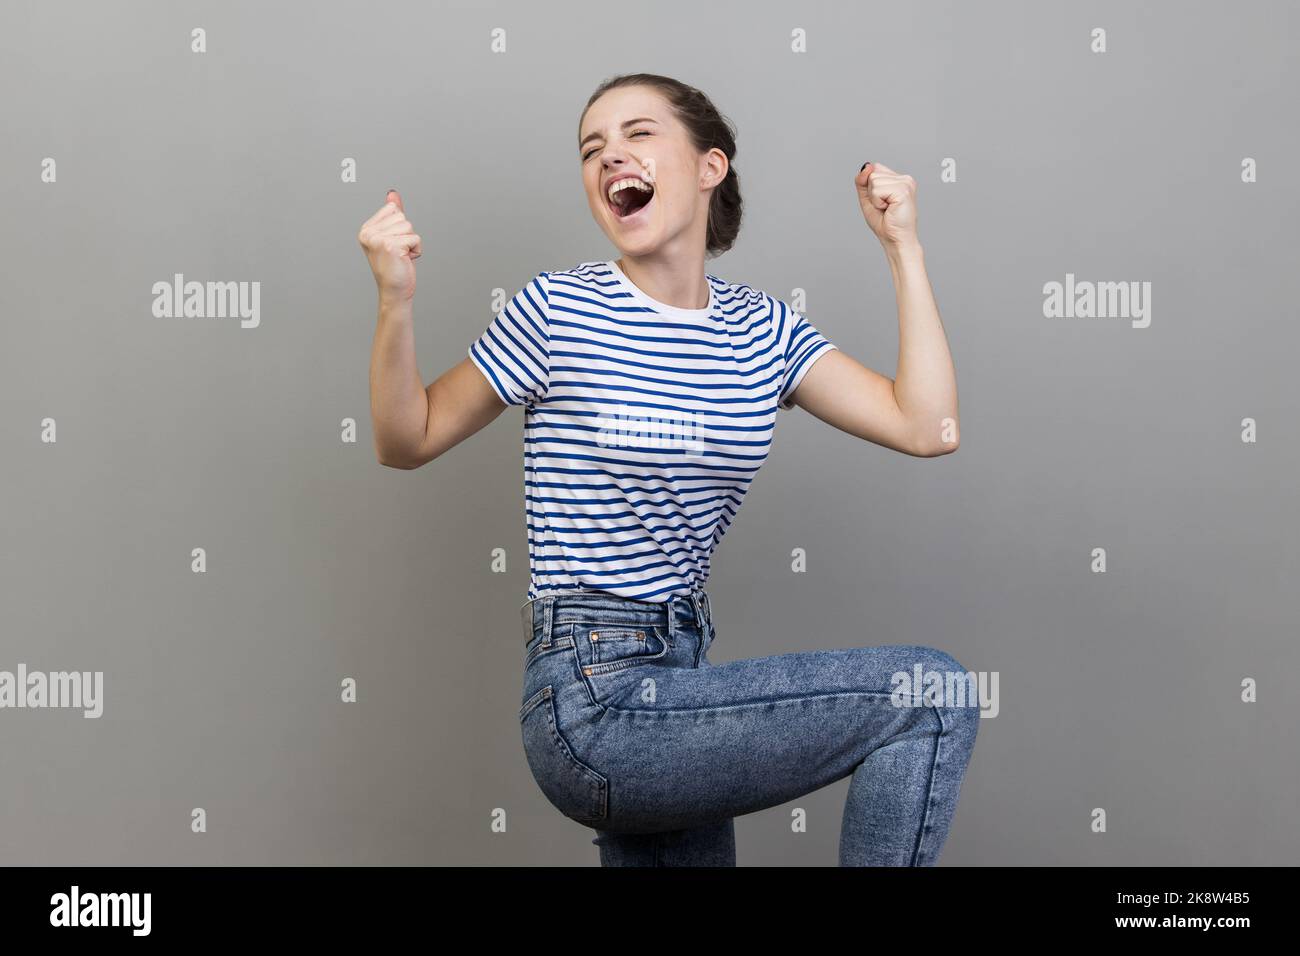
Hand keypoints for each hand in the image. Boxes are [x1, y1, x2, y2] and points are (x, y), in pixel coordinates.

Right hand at [357, 189, 422, 303]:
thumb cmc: (394, 266)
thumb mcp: (392, 236)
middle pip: (402, 217)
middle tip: (398, 253)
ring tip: (401, 257)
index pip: (392, 209)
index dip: (399, 227)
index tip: (392, 244)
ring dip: (411, 243)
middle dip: (407, 235)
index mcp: (366, 229)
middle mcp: (369, 233)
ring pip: (409, 227)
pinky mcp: (391, 246)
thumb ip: (392, 214)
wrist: (395, 290)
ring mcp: (378, 239)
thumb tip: (392, 193)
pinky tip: (405, 260)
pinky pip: (415, 238)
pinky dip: (416, 250)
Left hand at [855, 162, 917, 248]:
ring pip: (873, 180)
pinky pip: (877, 190)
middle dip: (872, 193)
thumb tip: (867, 166)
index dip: (870, 187)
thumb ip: (863, 182)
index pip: (874, 168)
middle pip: (873, 173)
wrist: (896, 240)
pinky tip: (889, 209)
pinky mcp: (903, 190)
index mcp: (899, 179)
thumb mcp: (868, 199)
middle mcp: (905, 179)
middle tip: (884, 207)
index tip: (881, 201)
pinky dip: (878, 202)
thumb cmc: (885, 223)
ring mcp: (906, 183)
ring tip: (887, 208)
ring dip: (875, 199)